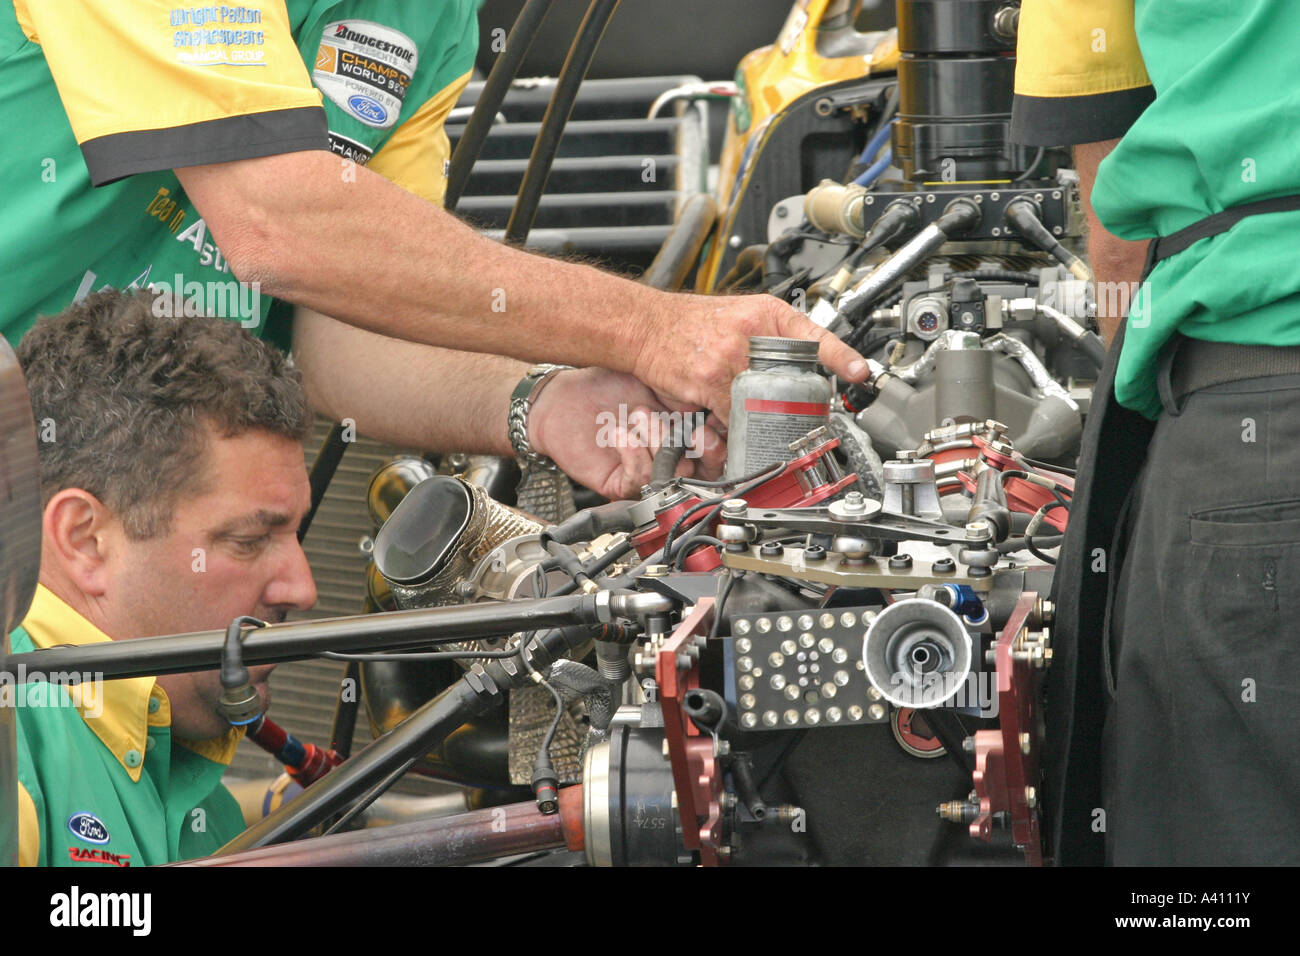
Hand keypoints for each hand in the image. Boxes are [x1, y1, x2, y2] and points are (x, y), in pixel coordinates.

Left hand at [529, 367, 725, 499]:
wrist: (564, 398)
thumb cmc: (608, 384)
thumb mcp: (658, 379)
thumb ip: (690, 393)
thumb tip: (724, 402)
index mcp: (687, 432)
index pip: (719, 447)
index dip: (721, 440)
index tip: (713, 425)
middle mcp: (672, 457)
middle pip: (707, 471)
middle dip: (703, 449)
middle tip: (690, 431)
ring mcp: (649, 472)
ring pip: (675, 475)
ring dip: (659, 443)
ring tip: (638, 416)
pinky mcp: (622, 484)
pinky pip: (641, 480)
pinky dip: (634, 454)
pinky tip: (619, 434)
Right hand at [631, 293, 867, 420]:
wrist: (644, 326)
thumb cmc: (691, 324)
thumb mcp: (739, 316)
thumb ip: (768, 338)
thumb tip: (797, 368)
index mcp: (765, 315)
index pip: (814, 335)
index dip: (840, 357)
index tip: (861, 373)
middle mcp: (751, 334)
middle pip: (788, 380)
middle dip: (793, 405)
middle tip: (797, 417)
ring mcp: (730, 358)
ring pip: (759, 404)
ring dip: (756, 418)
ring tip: (750, 418)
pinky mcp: (708, 382)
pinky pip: (730, 415)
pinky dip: (729, 423)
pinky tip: (720, 416)